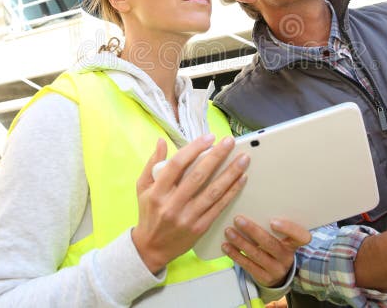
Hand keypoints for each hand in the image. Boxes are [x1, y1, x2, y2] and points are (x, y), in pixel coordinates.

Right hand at [132, 134, 248, 273]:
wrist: (151, 248)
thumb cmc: (148, 213)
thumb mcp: (143, 188)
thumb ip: (152, 163)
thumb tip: (162, 141)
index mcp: (158, 192)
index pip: (177, 165)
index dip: (194, 149)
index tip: (209, 137)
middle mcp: (172, 204)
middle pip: (199, 176)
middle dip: (217, 156)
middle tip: (230, 142)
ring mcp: (187, 217)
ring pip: (213, 192)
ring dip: (231, 174)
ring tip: (243, 159)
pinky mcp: (200, 228)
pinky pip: (219, 207)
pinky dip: (232, 192)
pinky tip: (241, 180)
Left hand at [221, 215, 310, 287]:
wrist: (277, 273)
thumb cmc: (275, 246)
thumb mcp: (280, 238)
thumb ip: (270, 226)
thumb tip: (250, 206)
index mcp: (293, 244)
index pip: (301, 236)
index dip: (288, 229)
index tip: (273, 221)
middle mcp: (287, 257)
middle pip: (271, 244)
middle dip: (253, 231)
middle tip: (238, 220)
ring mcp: (276, 269)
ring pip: (257, 255)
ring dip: (241, 242)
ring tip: (229, 231)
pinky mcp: (264, 278)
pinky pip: (248, 266)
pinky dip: (235, 254)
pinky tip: (226, 246)